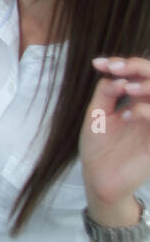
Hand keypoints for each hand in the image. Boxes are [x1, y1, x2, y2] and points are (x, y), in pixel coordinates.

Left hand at [81, 56, 149, 220]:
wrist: (99, 178)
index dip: (123, 64)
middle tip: (116, 68)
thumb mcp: (96, 115)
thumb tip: (117, 76)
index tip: (98, 63)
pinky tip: (129, 115)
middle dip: (139, 68)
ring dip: (148, 87)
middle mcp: (147, 110)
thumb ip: (105, 93)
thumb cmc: (98, 146)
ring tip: (127, 88)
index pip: (138, 75)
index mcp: (135, 101)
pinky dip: (146, 112)